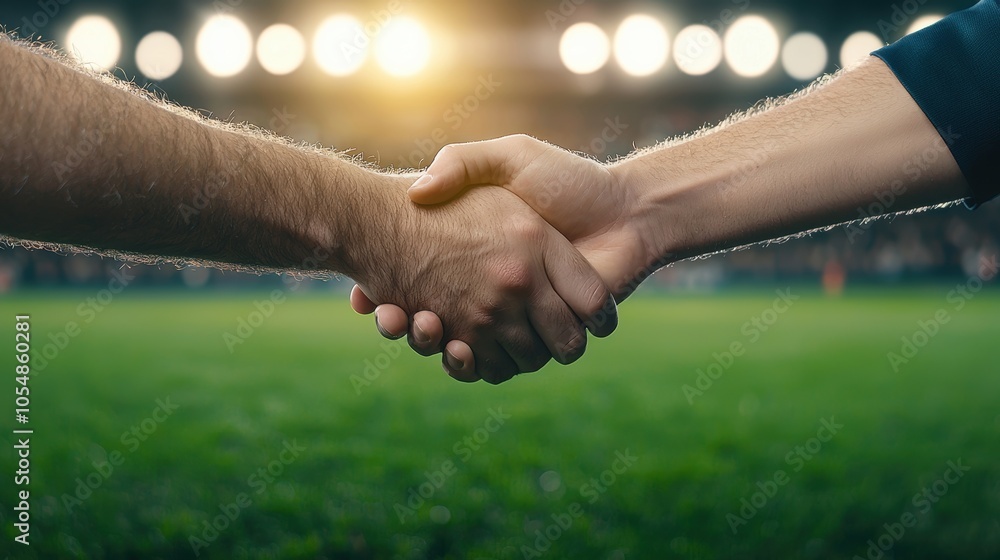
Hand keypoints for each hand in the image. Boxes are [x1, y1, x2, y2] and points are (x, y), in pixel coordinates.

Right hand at [353, 136, 660, 375]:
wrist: (626, 214)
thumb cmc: (569, 182)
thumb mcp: (509, 157)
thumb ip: (463, 162)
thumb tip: (415, 190)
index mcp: (480, 253)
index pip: (417, 277)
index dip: (388, 288)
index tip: (365, 284)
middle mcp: (491, 288)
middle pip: (429, 318)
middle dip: (401, 322)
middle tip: (382, 312)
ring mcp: (511, 315)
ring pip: (454, 344)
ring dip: (426, 342)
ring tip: (410, 321)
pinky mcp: (535, 338)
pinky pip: (492, 364)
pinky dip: (466, 364)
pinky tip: (450, 344)